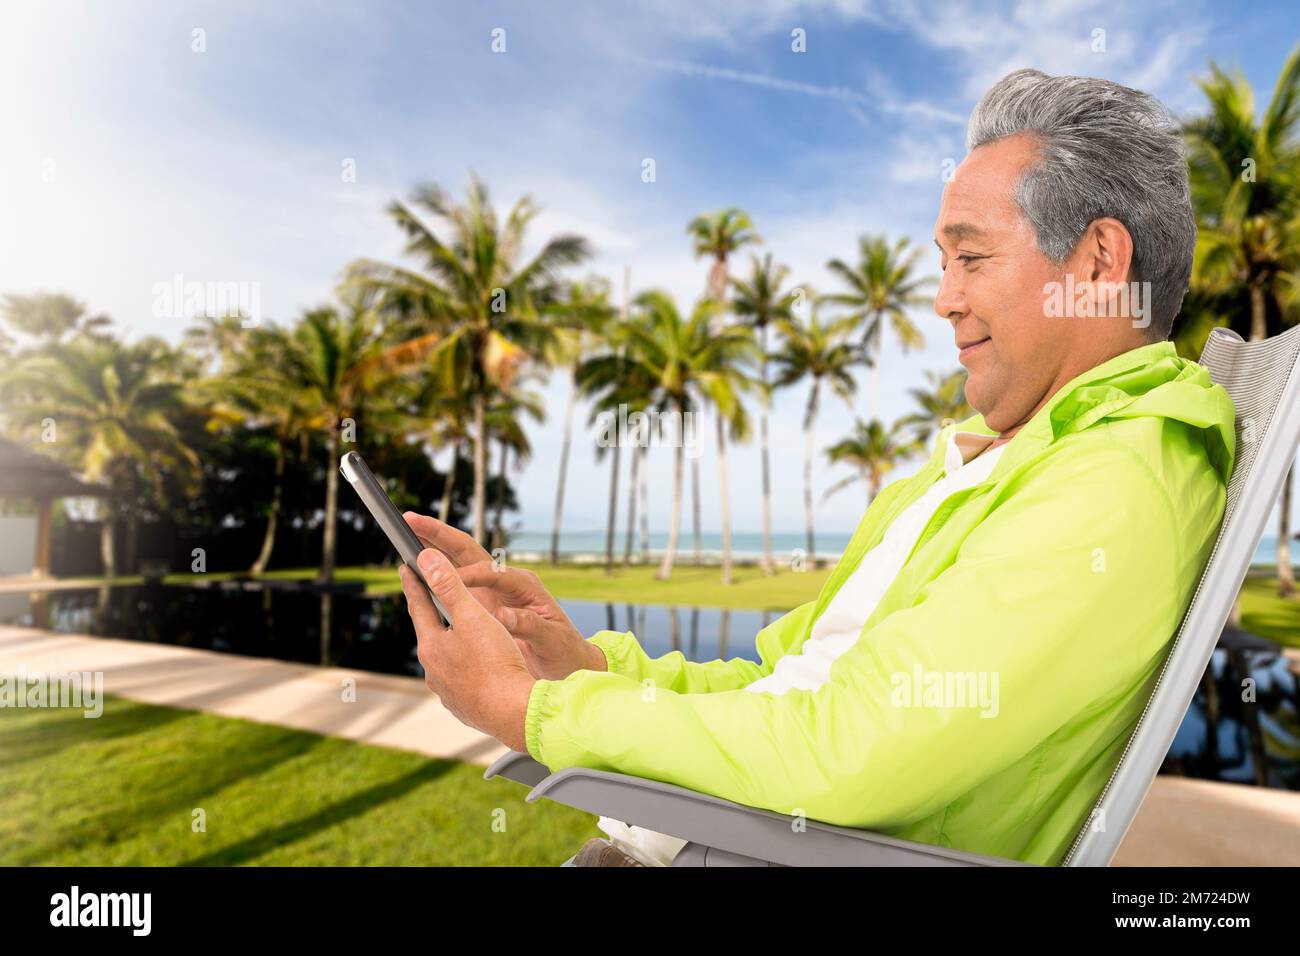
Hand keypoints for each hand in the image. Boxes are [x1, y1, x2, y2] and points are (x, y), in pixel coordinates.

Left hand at [399, 549, 534, 752]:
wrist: (514, 713)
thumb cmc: (495, 662)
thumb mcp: (472, 616)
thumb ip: (449, 585)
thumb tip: (426, 558)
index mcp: (431, 645)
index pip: (419, 606)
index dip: (414, 583)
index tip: (406, 567)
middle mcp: (433, 671)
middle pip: (431, 634)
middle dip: (432, 615)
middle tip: (430, 597)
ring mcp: (447, 691)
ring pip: (446, 660)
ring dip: (451, 645)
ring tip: (458, 634)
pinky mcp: (464, 706)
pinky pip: (462, 681)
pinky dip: (466, 669)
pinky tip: (477, 669)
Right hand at [402, 512, 606, 679]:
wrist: (566, 662)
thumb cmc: (562, 650)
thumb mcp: (550, 639)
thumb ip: (528, 626)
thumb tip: (503, 615)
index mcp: (524, 585)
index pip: (490, 572)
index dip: (466, 574)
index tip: (444, 578)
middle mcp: (506, 580)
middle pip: (468, 550)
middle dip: (439, 534)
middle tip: (410, 519)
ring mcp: (492, 589)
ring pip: (458, 560)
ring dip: (433, 544)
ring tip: (407, 529)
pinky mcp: (483, 601)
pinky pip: (455, 580)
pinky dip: (435, 568)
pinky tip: (415, 564)